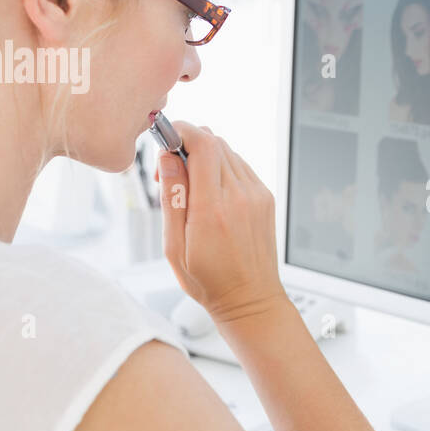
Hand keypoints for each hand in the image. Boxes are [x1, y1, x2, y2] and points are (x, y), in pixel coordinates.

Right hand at [156, 122, 287, 325]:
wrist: (250, 299)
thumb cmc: (209, 281)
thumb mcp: (174, 247)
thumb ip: (171, 197)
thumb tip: (168, 157)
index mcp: (213, 209)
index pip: (203, 144)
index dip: (181, 131)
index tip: (164, 138)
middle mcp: (240, 197)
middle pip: (214, 142)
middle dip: (186, 145)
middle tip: (170, 173)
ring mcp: (257, 195)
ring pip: (227, 152)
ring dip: (204, 157)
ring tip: (190, 188)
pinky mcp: (265, 198)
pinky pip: (240, 167)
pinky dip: (220, 169)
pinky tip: (210, 194)